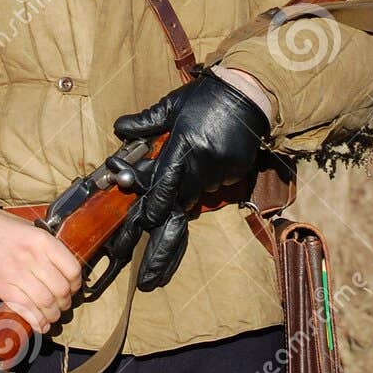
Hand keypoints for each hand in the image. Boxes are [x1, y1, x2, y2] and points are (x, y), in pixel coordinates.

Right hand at [0, 209, 83, 333]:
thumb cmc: (1, 228)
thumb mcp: (30, 229)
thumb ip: (47, 248)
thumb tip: (63, 270)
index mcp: (43, 241)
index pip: (72, 270)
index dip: (76, 285)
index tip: (73, 289)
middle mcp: (32, 257)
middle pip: (61, 290)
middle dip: (65, 303)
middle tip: (62, 306)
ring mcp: (15, 273)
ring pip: (46, 303)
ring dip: (52, 315)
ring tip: (51, 316)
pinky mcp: (0, 286)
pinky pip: (25, 310)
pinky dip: (36, 321)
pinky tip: (40, 325)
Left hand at [111, 68, 270, 289]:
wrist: (252, 92)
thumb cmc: (208, 95)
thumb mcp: (174, 104)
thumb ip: (147, 122)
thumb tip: (120, 130)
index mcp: (184, 147)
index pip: (163, 186)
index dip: (151, 210)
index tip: (138, 230)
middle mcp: (202, 166)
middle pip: (177, 212)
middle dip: (160, 250)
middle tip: (146, 280)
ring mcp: (220, 172)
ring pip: (193, 200)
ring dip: (178, 216)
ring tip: (159, 263)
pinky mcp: (235, 174)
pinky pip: (211, 188)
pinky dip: (201, 187)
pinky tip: (198, 180)